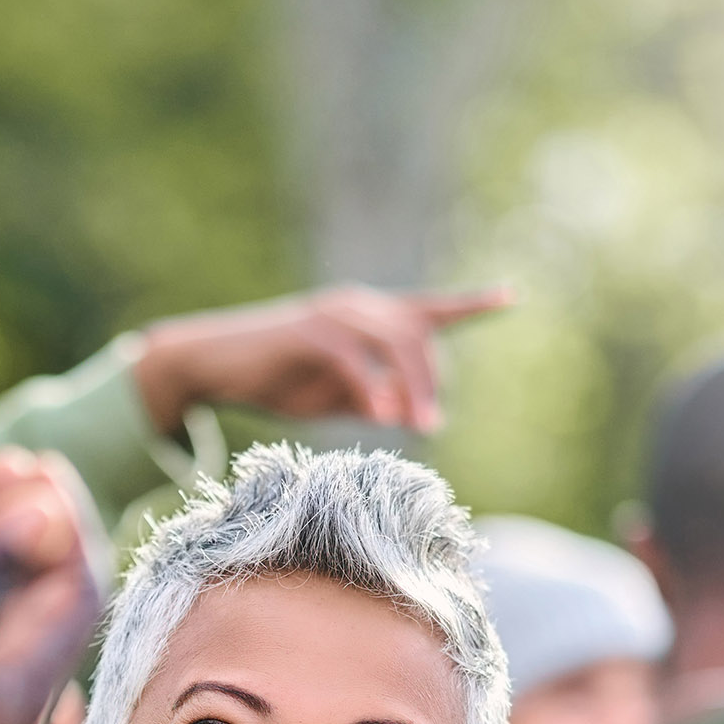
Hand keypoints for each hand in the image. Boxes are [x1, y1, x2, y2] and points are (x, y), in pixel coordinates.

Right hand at [133, 286, 511, 437]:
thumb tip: (408, 415)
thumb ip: (374, 399)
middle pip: (417, 334)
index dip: (470, 303)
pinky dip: (370, 387)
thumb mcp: (335, 395)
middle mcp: (356, 306)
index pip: (427, 309)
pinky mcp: (306, 333)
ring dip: (412, 386)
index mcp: (367, 318)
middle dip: (432, 380)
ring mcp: (331, 315)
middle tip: (432, 426)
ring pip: (392, 342)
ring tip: (419, 427)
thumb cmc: (277, 379)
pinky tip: (380, 418)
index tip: (510, 297)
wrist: (214, 365)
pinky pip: (352, 358)